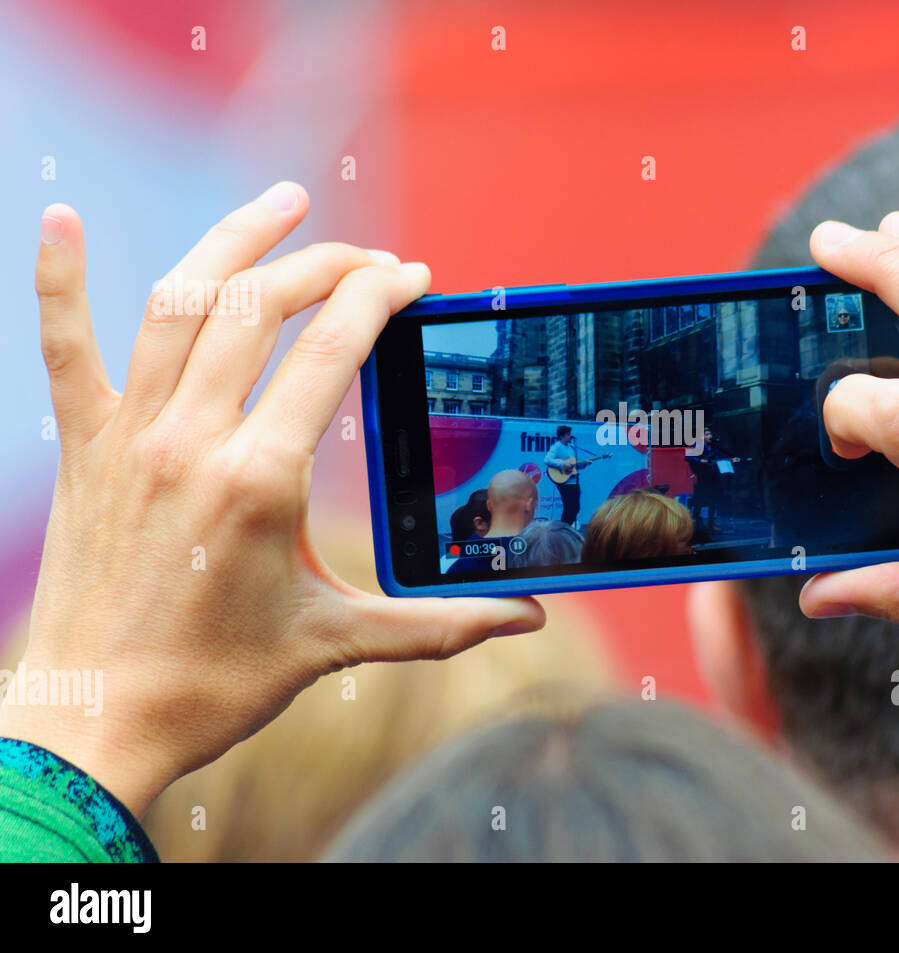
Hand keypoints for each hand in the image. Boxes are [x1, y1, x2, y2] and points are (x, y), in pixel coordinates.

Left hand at [0, 184, 543, 814]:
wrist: (95, 722)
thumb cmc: (216, 684)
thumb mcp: (338, 645)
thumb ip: (442, 623)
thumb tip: (529, 616)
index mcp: (261, 479)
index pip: (332, 348)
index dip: (379, 295)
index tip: (413, 278)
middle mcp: (192, 440)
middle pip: (261, 305)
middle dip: (326, 263)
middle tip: (372, 258)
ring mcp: (131, 437)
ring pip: (179, 302)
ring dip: (234, 241)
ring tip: (284, 203)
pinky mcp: (85, 450)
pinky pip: (65, 348)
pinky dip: (58, 281)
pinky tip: (61, 221)